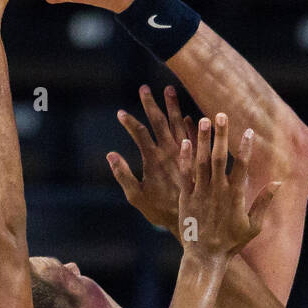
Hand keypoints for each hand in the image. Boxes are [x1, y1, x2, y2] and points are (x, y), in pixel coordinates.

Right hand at [107, 85, 196, 237]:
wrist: (191, 219)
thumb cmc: (161, 211)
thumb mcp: (137, 197)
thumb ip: (123, 175)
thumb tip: (110, 155)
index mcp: (154, 159)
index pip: (140, 134)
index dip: (129, 122)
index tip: (120, 112)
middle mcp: (171, 152)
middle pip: (160, 122)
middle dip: (151, 104)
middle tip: (144, 88)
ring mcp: (186, 153)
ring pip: (180, 123)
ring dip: (173, 106)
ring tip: (169, 89)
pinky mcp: (198, 158)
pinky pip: (195, 136)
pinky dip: (191, 124)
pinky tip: (189, 116)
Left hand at [179, 115, 278, 258]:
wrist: (205, 257)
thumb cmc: (231, 243)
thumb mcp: (253, 226)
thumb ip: (264, 202)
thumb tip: (280, 182)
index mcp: (236, 196)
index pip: (243, 167)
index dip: (245, 148)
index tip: (247, 130)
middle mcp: (218, 191)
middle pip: (220, 158)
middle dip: (221, 135)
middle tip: (220, 114)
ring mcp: (201, 194)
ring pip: (201, 162)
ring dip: (202, 140)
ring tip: (202, 119)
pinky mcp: (187, 198)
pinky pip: (185, 175)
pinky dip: (184, 158)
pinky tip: (183, 141)